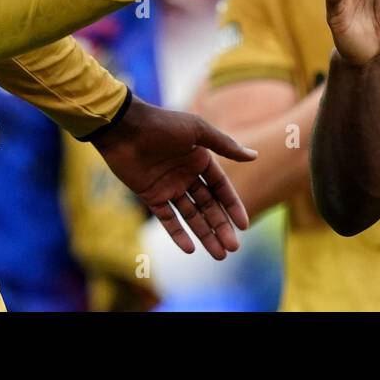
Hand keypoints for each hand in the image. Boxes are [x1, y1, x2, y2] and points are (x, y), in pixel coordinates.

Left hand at [91, 98, 257, 258]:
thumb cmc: (163, 124)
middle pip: (209, 207)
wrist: (124, 127)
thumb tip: (254, 155)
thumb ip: (225, 145)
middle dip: (221, 227)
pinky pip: (167, 219)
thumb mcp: (198, 130)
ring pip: (191, 216)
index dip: (232, 207)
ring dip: (205, 234)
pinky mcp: (151, 196)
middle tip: (233, 248)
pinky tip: (190, 249)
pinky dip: (178, 234)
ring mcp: (169, 187)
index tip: (244, 226)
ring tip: (219, 255)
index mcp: (201, 159)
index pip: (222, 189)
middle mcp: (187, 175)